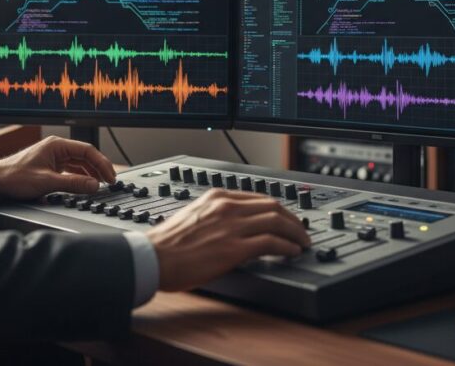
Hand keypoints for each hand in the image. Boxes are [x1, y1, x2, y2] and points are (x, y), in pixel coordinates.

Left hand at [0, 136, 116, 200]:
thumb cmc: (15, 177)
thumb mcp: (47, 182)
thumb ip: (73, 184)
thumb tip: (94, 185)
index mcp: (57, 145)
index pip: (87, 151)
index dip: (102, 164)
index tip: (110, 177)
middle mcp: (57, 148)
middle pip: (85, 156)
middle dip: (99, 168)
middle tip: (110, 181)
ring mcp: (53, 157)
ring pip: (79, 163)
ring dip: (91, 173)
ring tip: (101, 184)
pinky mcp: (50, 166)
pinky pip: (71, 169)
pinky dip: (80, 176)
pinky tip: (85, 184)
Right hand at [146, 189, 311, 291]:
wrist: (152, 257)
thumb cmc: (166, 244)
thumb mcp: (193, 217)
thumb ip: (215, 216)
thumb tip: (230, 228)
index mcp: (216, 197)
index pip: (258, 197)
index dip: (277, 208)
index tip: (285, 217)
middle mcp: (227, 207)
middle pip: (273, 206)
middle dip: (293, 218)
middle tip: (301, 230)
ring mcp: (232, 226)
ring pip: (277, 221)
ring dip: (296, 232)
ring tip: (303, 242)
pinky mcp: (234, 248)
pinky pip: (271, 242)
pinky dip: (287, 246)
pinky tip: (292, 252)